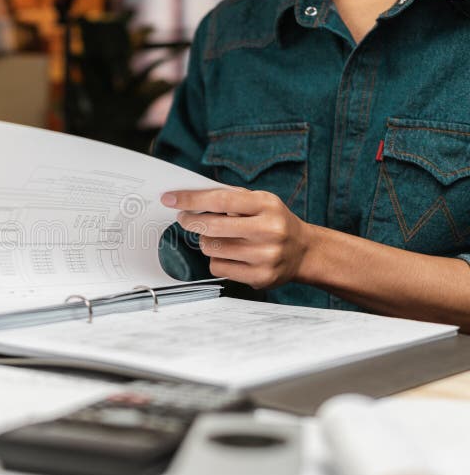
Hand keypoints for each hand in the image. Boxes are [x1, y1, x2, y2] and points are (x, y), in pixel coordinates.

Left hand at [161, 188, 312, 288]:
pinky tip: (230, 255)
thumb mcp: (260, 201)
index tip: (170, 199)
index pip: (220, 200)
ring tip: (218, 238)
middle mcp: (268, 230)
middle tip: (184, 218)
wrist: (303, 252)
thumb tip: (190, 197)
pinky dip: (216, 260)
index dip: (191, 200)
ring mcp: (265, 256)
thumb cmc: (273, 222)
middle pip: (212, 227)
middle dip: (191, 222)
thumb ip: (229, 198)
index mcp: (267, 205)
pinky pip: (218, 267)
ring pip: (211, 249)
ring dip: (206, 242)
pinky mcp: (260, 277)